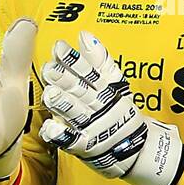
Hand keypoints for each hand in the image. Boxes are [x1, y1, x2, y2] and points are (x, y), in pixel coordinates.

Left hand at [38, 30, 183, 184]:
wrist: (134, 149)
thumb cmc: (118, 112)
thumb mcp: (115, 84)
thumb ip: (100, 60)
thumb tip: (85, 35)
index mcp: (106, 90)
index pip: (91, 72)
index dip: (75, 60)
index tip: (60, 48)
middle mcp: (99, 108)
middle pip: (82, 91)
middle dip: (66, 80)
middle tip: (50, 68)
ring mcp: (92, 128)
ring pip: (76, 114)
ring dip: (64, 105)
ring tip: (50, 94)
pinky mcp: (85, 147)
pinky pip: (72, 141)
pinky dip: (61, 136)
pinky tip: (49, 128)